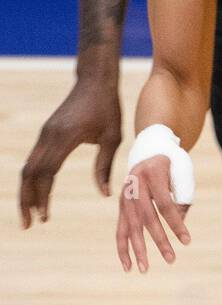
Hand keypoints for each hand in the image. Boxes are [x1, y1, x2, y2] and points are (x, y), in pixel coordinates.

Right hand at [20, 77, 122, 227]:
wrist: (95, 80)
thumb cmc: (108, 108)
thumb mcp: (113, 136)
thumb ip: (105, 166)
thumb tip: (105, 195)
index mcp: (65, 138)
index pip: (47, 173)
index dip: (42, 197)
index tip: (44, 218)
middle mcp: (49, 136)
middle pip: (29, 174)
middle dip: (26, 200)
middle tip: (28, 224)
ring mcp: (45, 134)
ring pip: (28, 168)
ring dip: (26, 192)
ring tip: (30, 216)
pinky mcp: (46, 133)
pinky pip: (33, 160)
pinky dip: (32, 180)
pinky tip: (37, 194)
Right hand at [116, 155, 191, 272]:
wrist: (150, 149)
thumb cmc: (172, 163)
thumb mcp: (183, 173)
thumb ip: (182, 197)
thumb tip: (179, 225)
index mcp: (153, 172)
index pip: (165, 204)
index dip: (176, 223)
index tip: (187, 241)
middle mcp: (134, 184)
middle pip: (146, 217)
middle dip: (159, 240)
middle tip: (171, 260)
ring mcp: (124, 196)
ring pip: (130, 226)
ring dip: (137, 249)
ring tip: (144, 269)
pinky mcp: (121, 206)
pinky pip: (121, 230)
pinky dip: (123, 248)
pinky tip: (128, 266)